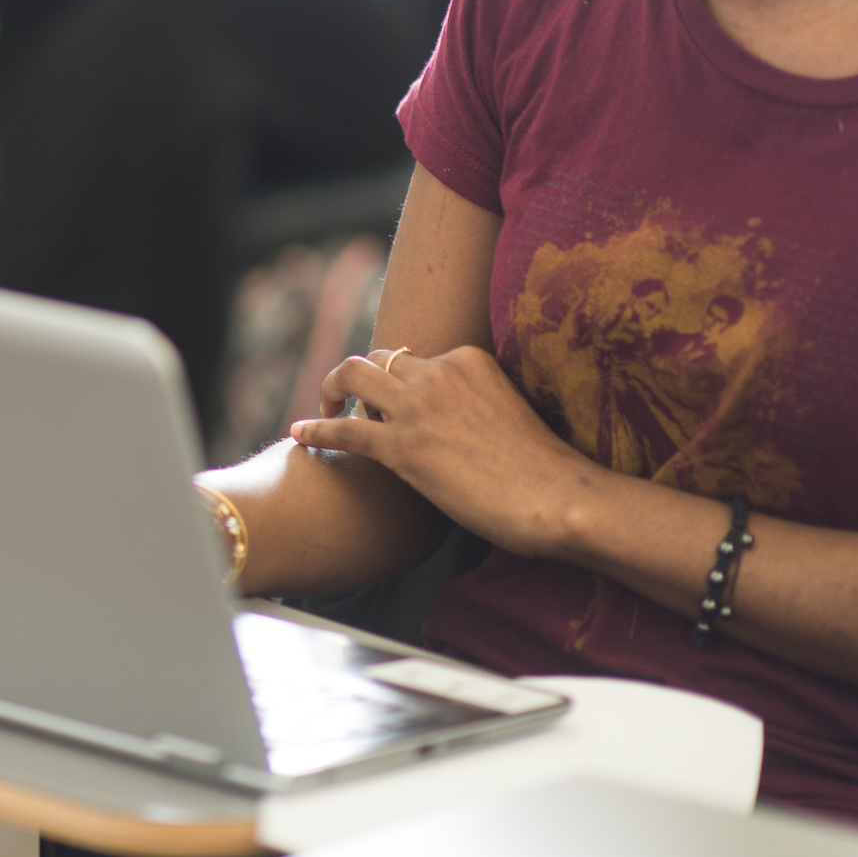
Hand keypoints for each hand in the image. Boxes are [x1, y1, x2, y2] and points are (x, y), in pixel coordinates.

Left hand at [291, 346, 596, 559]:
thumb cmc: (544, 471)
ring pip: (352, 375)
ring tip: (321, 411)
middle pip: (379, 358)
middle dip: (357, 378)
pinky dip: (316, 429)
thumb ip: (476, 406)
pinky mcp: (402, 446)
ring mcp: (418, 406)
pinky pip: (343, 429)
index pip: (416, 359)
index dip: (400, 382)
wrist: (558, 498)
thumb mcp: (509, 414)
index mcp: (470, 359)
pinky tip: (299, 435)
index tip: (394, 404)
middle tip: (345, 400)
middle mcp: (439, 371)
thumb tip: (453, 427)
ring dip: (330, 390)